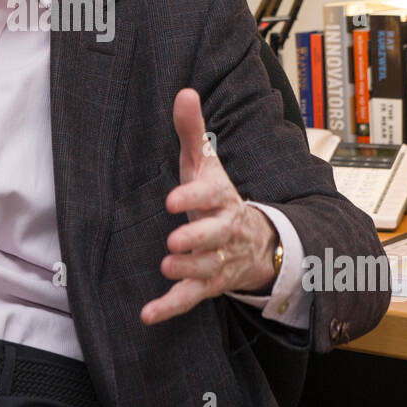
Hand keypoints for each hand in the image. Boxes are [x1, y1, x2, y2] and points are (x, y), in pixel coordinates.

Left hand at [140, 88, 277, 325]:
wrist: (258, 241)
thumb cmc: (219, 197)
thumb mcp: (207, 164)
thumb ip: (192, 130)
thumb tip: (184, 91)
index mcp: (222, 199)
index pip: (211, 195)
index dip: (193, 197)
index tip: (172, 199)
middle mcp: (224, 231)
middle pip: (214, 236)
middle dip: (197, 238)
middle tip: (174, 241)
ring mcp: (219, 260)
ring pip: (205, 267)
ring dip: (187, 270)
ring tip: (167, 268)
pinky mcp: (208, 284)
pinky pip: (190, 298)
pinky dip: (170, 308)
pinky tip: (148, 315)